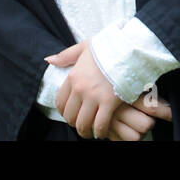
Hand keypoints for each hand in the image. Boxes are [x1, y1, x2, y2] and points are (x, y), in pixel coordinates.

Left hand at [45, 42, 172, 140]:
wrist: (130, 48)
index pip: (60, 102)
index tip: (73, 114)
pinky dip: (101, 132)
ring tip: (92, 132)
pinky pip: (100, 125)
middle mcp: (80, 88)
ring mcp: (94, 96)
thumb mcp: (85, 47)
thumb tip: (48, 60)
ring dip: (86, 131)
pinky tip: (103, 132)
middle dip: (75, 123)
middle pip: (70, 115)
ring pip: (83, 124)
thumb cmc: (110, 47)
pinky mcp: (109, 102)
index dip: (65, 112)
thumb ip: (66, 55)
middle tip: (83, 124)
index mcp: (73, 76)